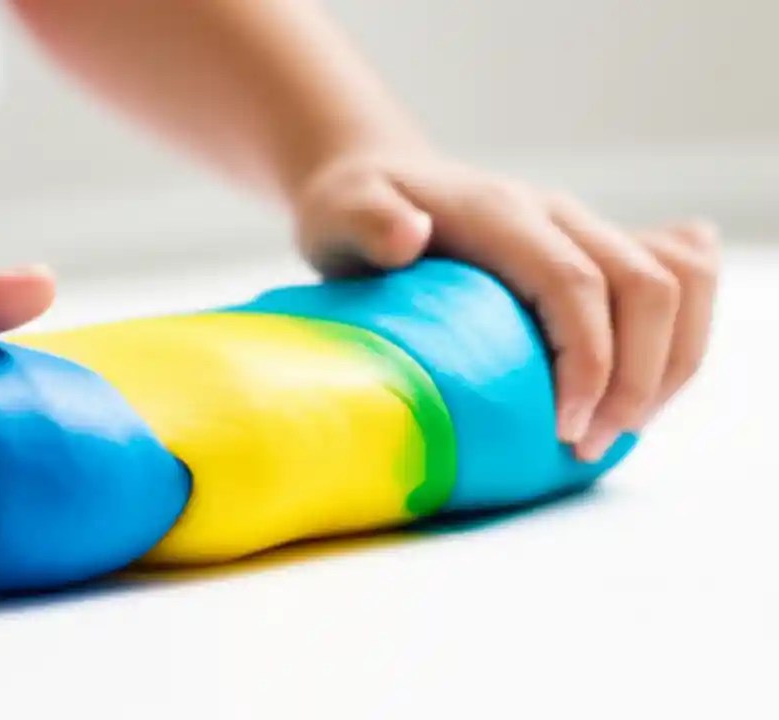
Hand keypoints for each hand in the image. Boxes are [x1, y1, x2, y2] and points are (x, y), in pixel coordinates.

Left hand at [291, 150, 718, 460]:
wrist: (374, 183)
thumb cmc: (351, 211)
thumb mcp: (337, 213)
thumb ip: (367, 223)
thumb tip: (409, 236)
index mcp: (502, 212)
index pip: (575, 282)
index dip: (588, 359)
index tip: (565, 428)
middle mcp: (558, 216)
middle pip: (646, 287)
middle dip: (637, 378)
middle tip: (587, 448)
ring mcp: (585, 231)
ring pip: (677, 285)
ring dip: (668, 366)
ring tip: (618, 432)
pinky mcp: (595, 253)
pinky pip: (673, 284)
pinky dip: (675, 341)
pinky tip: (641, 395)